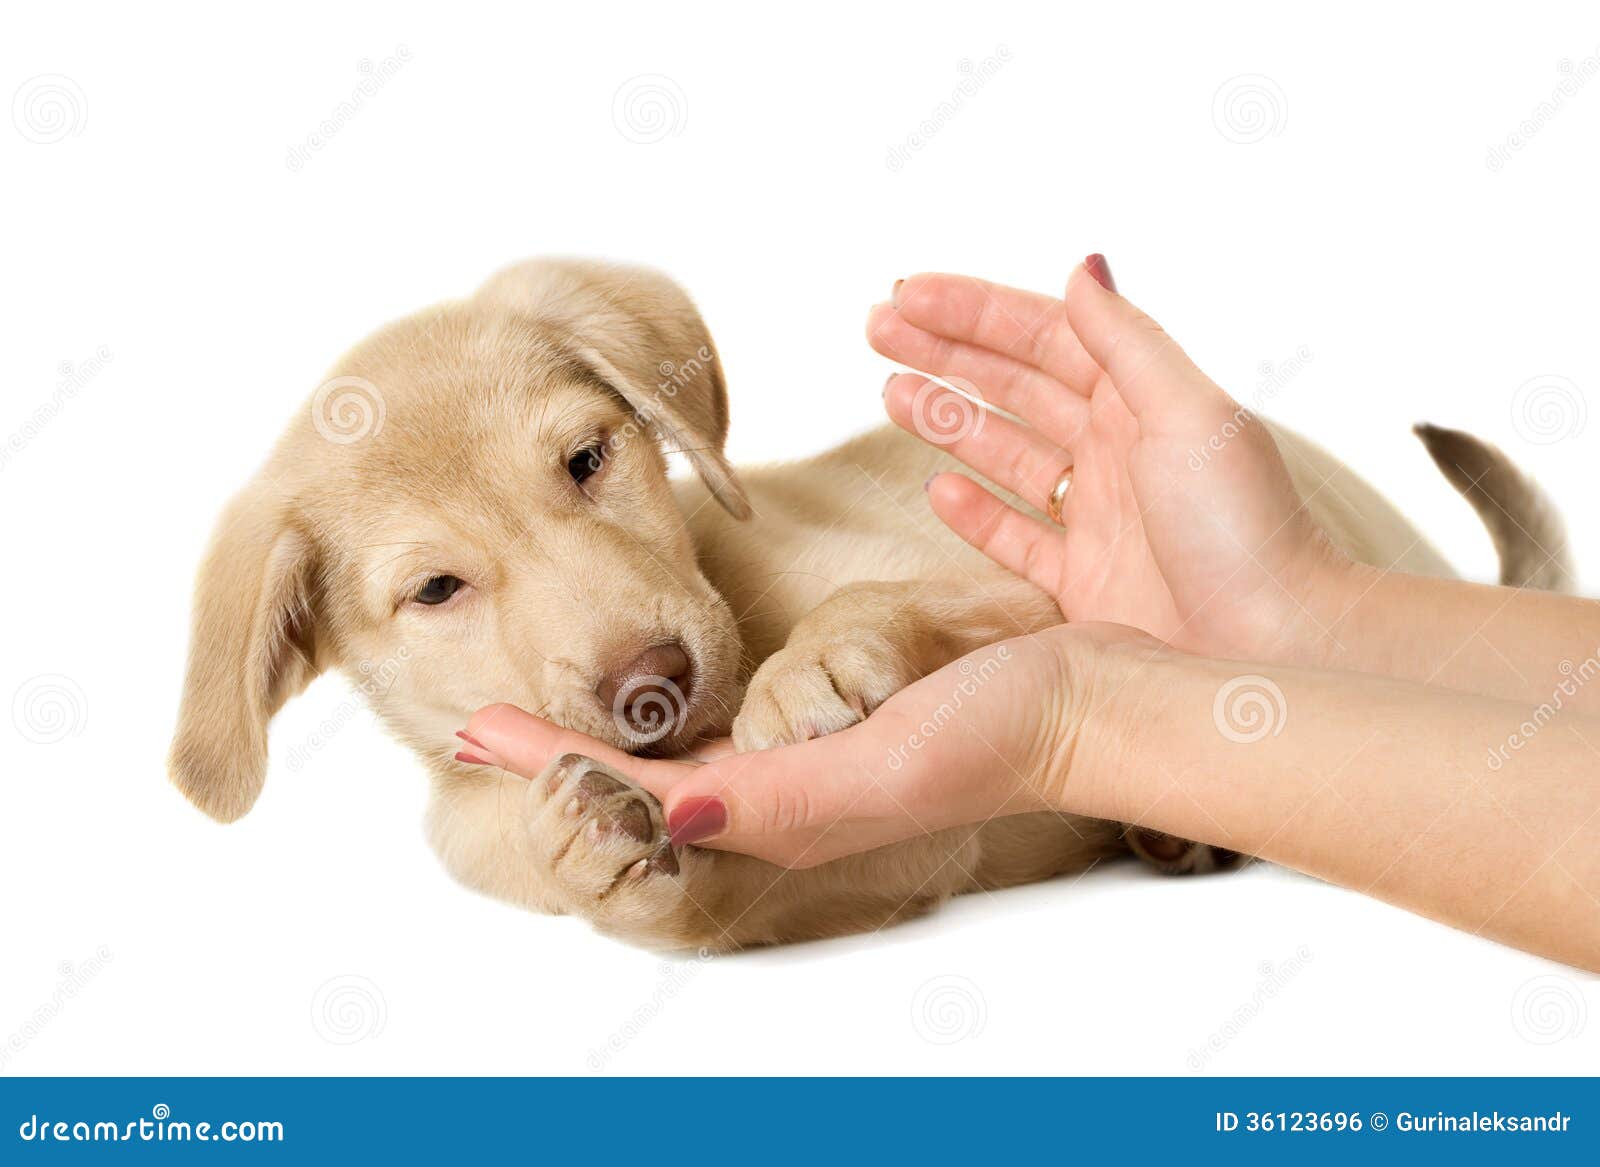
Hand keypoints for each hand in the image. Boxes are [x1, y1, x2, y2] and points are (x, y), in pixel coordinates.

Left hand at [460, 623, 1154, 867]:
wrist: (1090, 703)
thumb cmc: (1002, 729)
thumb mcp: (883, 765)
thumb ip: (779, 796)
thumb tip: (673, 809)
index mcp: (786, 811)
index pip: (642, 794)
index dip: (556, 762)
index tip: (476, 729)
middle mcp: (793, 799)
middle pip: (651, 785)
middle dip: (567, 760)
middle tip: (491, 727)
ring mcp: (822, 768)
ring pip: (689, 764)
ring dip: (617, 745)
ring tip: (563, 721)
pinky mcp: (852, 734)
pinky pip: (743, 736)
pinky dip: (687, 723)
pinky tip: (685, 709)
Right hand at [867, 257, 1348, 664]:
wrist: (1270, 645)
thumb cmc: (1243, 528)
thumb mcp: (1189, 413)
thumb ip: (1127, 342)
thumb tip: (1082, 266)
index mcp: (1142, 399)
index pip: (1044, 336)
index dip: (975, 312)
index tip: (911, 295)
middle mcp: (1115, 449)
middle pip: (1014, 386)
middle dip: (945, 354)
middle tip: (877, 328)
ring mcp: (1096, 515)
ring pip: (1004, 454)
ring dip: (948, 420)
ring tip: (891, 395)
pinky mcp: (1081, 581)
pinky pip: (1014, 536)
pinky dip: (974, 512)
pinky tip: (938, 488)